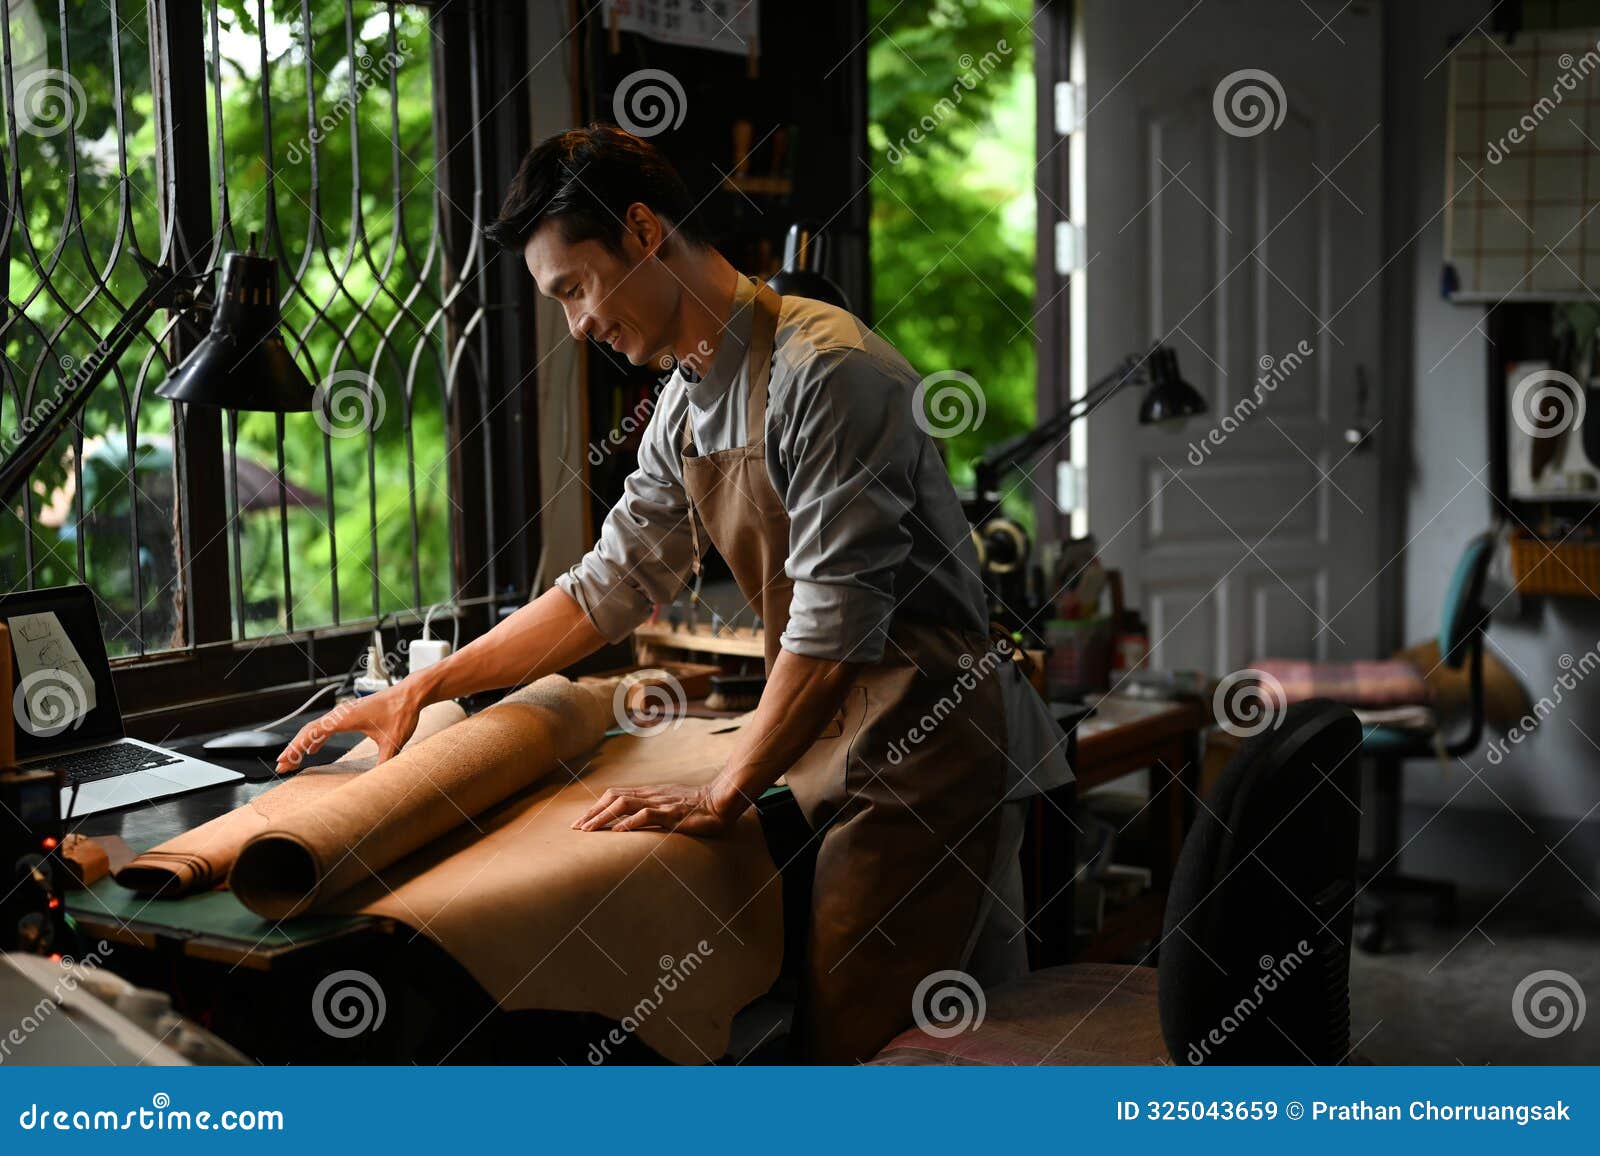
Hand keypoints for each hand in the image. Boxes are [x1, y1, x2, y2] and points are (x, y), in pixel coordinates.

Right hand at [274, 683, 425, 773]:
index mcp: (344, 718)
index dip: (295, 748)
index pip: (312, 733)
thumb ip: (385, 762)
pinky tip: (315, 747)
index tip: (283, 760)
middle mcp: (340, 714)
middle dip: (294, 749)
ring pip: (316, 728)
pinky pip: (327, 726)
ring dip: (303, 743)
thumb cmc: (401, 713)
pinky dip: (317, 737)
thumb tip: (379, 783)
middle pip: (308, 731)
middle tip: (282, 766)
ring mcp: (344, 713)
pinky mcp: (351, 714)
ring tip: (292, 760)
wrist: (411, 695)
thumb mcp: (394, 742)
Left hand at [572, 782, 737, 835]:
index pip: (615, 796)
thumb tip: (633, 821)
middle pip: (613, 798)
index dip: (596, 807)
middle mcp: (650, 795)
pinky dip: (629, 823)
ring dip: (603, 817)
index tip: (581, 822)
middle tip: (575, 828)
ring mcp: (660, 803)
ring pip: (623, 805)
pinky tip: (618, 832)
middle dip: (592, 813)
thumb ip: (652, 810)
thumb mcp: (669, 805)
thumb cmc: (696, 807)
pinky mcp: (671, 813)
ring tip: (588, 830)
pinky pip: (646, 816)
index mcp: (648, 793)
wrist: (720, 802)